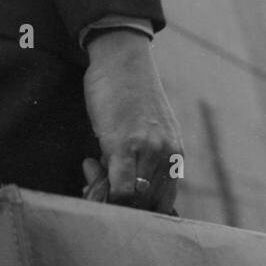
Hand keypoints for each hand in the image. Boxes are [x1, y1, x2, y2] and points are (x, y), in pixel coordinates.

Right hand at [81, 30, 183, 212]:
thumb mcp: (146, 130)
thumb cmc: (128, 93)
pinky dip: (102, 191)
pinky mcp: (126, 145)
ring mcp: (149, 152)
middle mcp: (168, 157)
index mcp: (175, 155)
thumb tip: (117, 187)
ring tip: (91, 168)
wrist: (122, 59)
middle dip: (120, 205)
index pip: (163, 203)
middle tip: (97, 181)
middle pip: (147, 206)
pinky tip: (90, 168)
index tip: (116, 194)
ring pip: (132, 201)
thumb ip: (140, 159)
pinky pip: (120, 189)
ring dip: (106, 195)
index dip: (137, 207)